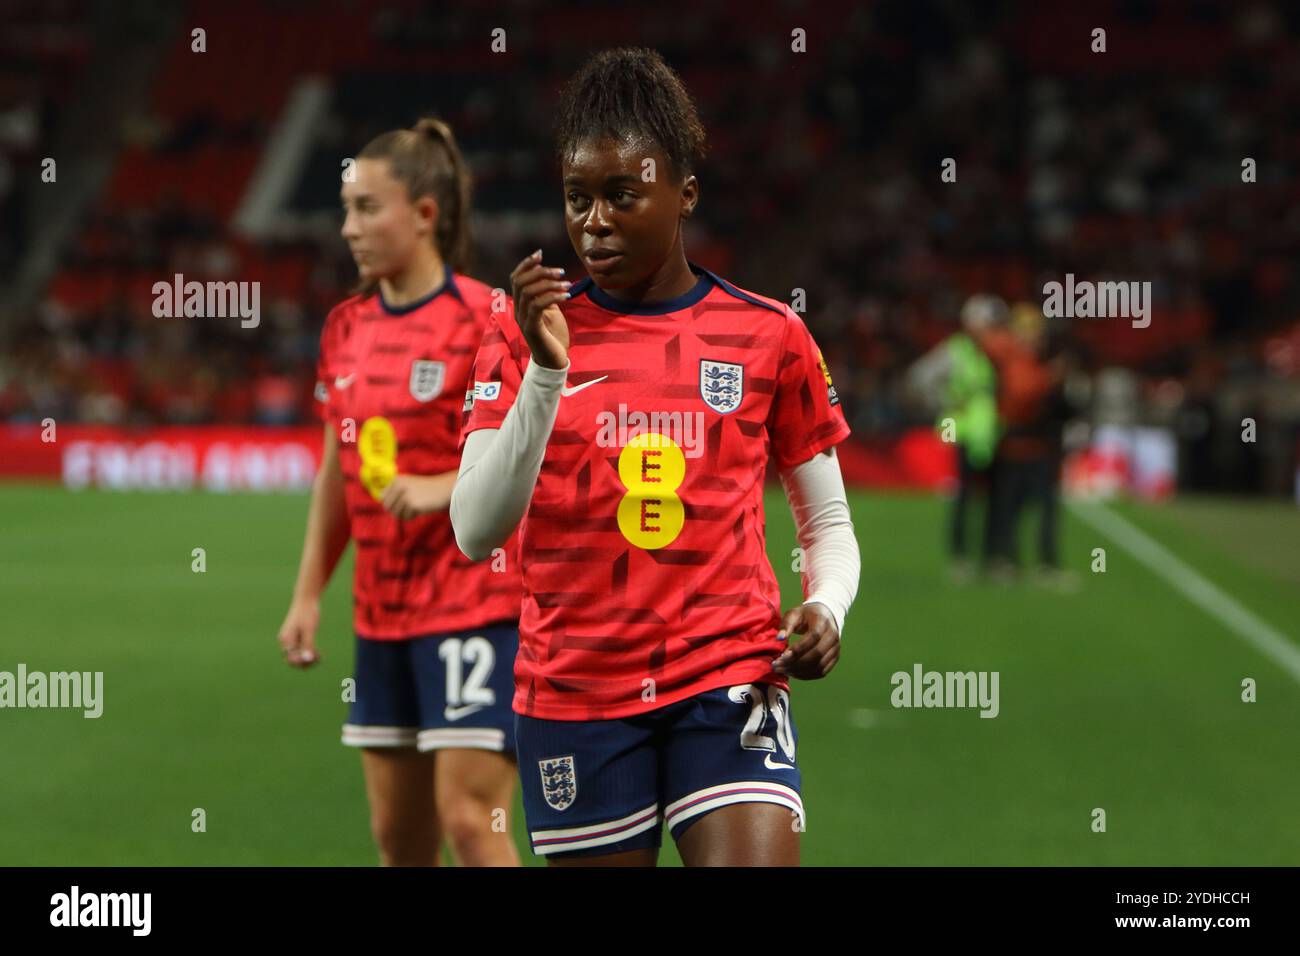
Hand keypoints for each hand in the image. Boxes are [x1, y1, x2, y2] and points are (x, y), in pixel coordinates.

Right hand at [278, 597, 320, 667]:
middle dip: (305, 662)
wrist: (307, 598)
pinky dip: (309, 653)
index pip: (291, 659)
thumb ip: (308, 644)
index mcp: (286, 639)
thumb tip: (307, 660)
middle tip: (319, 659)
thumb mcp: (309, 629)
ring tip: (320, 657)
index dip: (302, 663)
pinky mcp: (297, 636)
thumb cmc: (307, 612)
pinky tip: (319, 654)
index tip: (315, 658)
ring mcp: (291, 639)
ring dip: (308, 659)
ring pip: (298, 656)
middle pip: (293, 660)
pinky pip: (301, 650)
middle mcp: (286, 641)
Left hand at [381, 472, 454, 518]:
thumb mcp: (409, 485)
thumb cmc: (428, 489)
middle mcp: (399, 486)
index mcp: (397, 480)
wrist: (446, 489)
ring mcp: (405, 495)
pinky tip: (421, 509)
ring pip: (396, 513)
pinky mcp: (412, 505)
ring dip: (406, 514)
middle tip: (410, 508)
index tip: (402, 503)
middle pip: (387, 507)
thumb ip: (395, 492)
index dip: (392, 503)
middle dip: (397, 510)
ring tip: (417, 508)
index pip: (383, 497)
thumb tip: (382, 503)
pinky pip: (406, 517)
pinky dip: (412, 516)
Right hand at [511, 249, 569, 368]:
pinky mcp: (532, 329)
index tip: (540, 254)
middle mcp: (518, 310)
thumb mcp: (551, 310)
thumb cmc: (553, 336)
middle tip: (561, 272)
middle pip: (520, 282)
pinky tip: (566, 295)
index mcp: (521, 304)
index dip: (526, 264)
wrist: (554, 362)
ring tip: (566, 284)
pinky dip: (552, 297)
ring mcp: (524, 320)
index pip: (516, 278)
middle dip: (541, 272)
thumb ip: (547, 294)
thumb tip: (551, 276)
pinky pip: (537, 306)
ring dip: (548, 284)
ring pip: (528, 292)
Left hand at [771, 603, 839, 679]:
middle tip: (777, 666)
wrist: (824, 616)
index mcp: (823, 622)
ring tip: (782, 670)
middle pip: (817, 654)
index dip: (798, 649)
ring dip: (799, 672)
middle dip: (795, 663)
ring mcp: (835, 649)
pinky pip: (821, 672)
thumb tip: (779, 638)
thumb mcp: (794, 614)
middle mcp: (833, 636)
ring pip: (819, 666)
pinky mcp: (834, 659)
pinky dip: (806, 676)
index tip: (781, 656)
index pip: (813, 637)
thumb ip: (786, 625)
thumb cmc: (805, 615)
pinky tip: (792, 673)